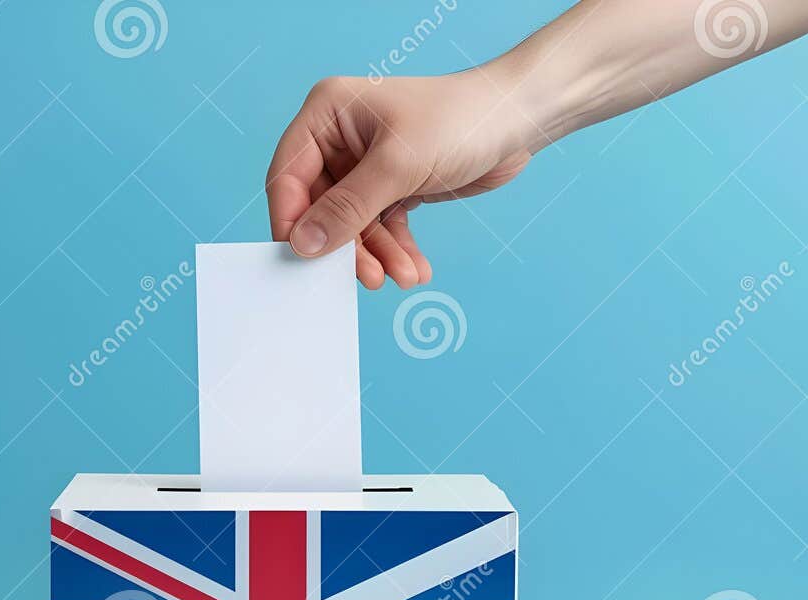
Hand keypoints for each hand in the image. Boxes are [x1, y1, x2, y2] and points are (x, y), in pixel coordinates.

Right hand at [266, 73, 531, 288]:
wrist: (517, 119)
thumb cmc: (459, 119)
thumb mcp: (398, 165)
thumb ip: (348, 208)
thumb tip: (303, 244)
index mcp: (327, 114)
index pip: (289, 176)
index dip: (292, 221)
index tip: (304, 260)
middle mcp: (340, 139)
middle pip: (322, 208)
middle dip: (349, 246)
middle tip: (369, 277)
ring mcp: (366, 165)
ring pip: (355, 224)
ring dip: (379, 254)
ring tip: (404, 276)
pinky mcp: (393, 186)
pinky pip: (383, 227)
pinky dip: (397, 250)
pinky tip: (415, 269)